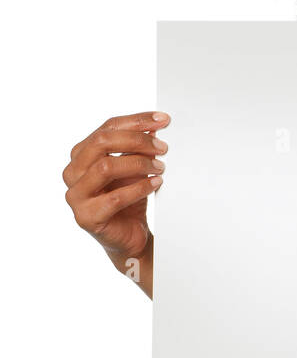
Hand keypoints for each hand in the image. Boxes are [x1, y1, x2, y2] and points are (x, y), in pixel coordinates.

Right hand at [63, 111, 169, 257]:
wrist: (130, 237)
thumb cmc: (129, 200)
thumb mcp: (135, 168)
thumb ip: (138, 148)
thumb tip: (155, 126)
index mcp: (81, 155)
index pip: (107, 128)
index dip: (136, 121)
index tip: (163, 120)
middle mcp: (72, 172)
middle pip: (102, 142)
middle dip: (137, 140)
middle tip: (163, 147)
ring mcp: (76, 196)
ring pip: (106, 167)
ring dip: (139, 164)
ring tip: (161, 167)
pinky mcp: (87, 217)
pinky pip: (115, 198)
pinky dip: (139, 188)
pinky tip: (156, 184)